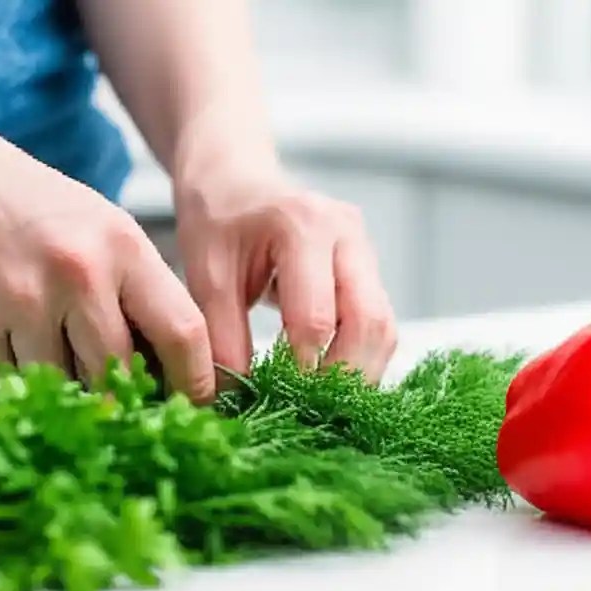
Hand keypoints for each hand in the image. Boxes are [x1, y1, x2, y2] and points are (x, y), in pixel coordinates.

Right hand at [0, 119, 217, 402]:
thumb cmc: (27, 204)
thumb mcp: (101, 229)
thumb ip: (137, 292)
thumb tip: (174, 371)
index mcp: (124, 246)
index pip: (183, 332)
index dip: (197, 380)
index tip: (200, 404)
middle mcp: (79, 271)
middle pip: (121, 370)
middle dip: (123, 391)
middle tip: (119, 393)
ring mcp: (23, 297)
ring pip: (65, 381)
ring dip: (64, 381)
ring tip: (49, 341)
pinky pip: (11, 375)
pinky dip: (16, 366)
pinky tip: (7, 328)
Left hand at [174, 164, 397, 383]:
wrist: (237, 179)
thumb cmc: (219, 220)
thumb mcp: (207, 274)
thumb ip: (223, 335)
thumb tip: (238, 396)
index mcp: (304, 226)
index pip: (318, 316)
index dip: (303, 367)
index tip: (281, 401)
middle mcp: (348, 234)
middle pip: (369, 321)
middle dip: (344, 375)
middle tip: (311, 411)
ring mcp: (365, 251)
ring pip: (383, 326)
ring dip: (360, 371)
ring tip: (325, 404)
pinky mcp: (370, 269)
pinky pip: (378, 322)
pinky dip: (361, 357)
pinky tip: (332, 381)